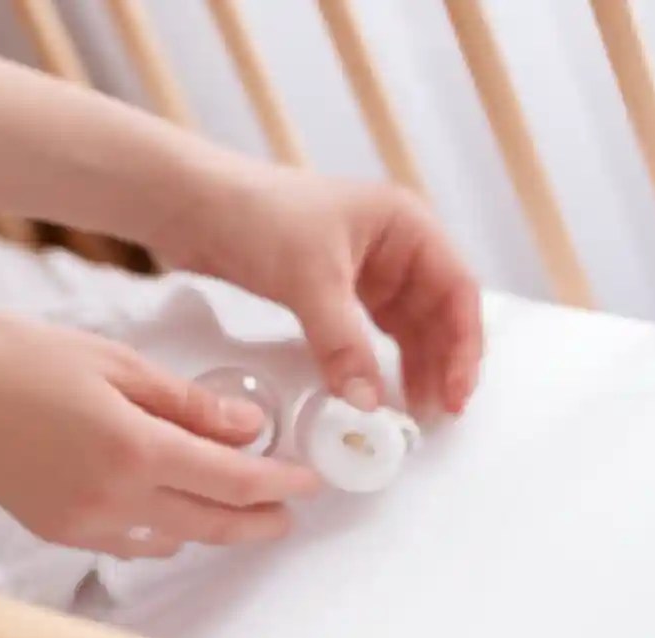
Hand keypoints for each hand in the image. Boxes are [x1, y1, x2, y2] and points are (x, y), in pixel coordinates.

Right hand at [0, 313, 321, 557]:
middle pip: (210, 524)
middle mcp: (110, 500)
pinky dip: (161, 528)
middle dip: (257, 520)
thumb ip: (187, 404)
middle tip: (287, 509)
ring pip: (170, 538)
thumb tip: (246, 430)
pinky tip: (167, 505)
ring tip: (232, 499)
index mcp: (133, 450)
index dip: (279, 483)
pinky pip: (126, 542)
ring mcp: (79, 522)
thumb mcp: (116, 363)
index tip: (307, 479)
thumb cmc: (15, 355)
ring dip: (211, 524)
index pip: (233, 481)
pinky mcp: (53, 527)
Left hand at [148, 165, 482, 418]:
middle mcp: (391, 244)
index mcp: (404, 224)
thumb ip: (343, 344)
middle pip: (435, 312)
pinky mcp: (328, 287)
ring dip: (410, 366)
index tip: (455, 393)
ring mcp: (361, 266)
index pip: (456, 289)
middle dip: (439, 362)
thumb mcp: (310, 280)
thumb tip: (369, 403)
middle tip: (434, 416)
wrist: (191, 204)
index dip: (464, 345)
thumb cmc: (255, 213)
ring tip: (410, 413)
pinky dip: (372, 362)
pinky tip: (372, 390)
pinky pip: (365, 331)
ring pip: (402, 325)